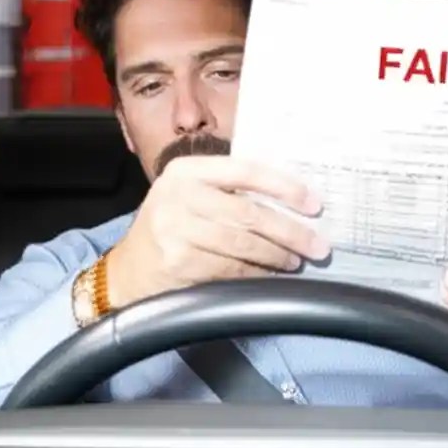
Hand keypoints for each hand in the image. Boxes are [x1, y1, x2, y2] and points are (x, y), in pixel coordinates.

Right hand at [105, 155, 329, 308]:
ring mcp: (177, 230)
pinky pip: (231, 269)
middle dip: (291, 232)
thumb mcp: (191, 195)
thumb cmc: (172, 226)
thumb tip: (293, 202)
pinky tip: (271, 276)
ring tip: (296, 261)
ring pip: (243, 245)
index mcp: (187, 171)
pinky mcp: (179, 262)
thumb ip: (229, 190)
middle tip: (318, 245)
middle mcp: (180, 195)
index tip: (314, 204)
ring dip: (277, 256)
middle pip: (250, 213)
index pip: (246, 171)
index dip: (285, 187)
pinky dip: (257, 274)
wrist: (129, 269)